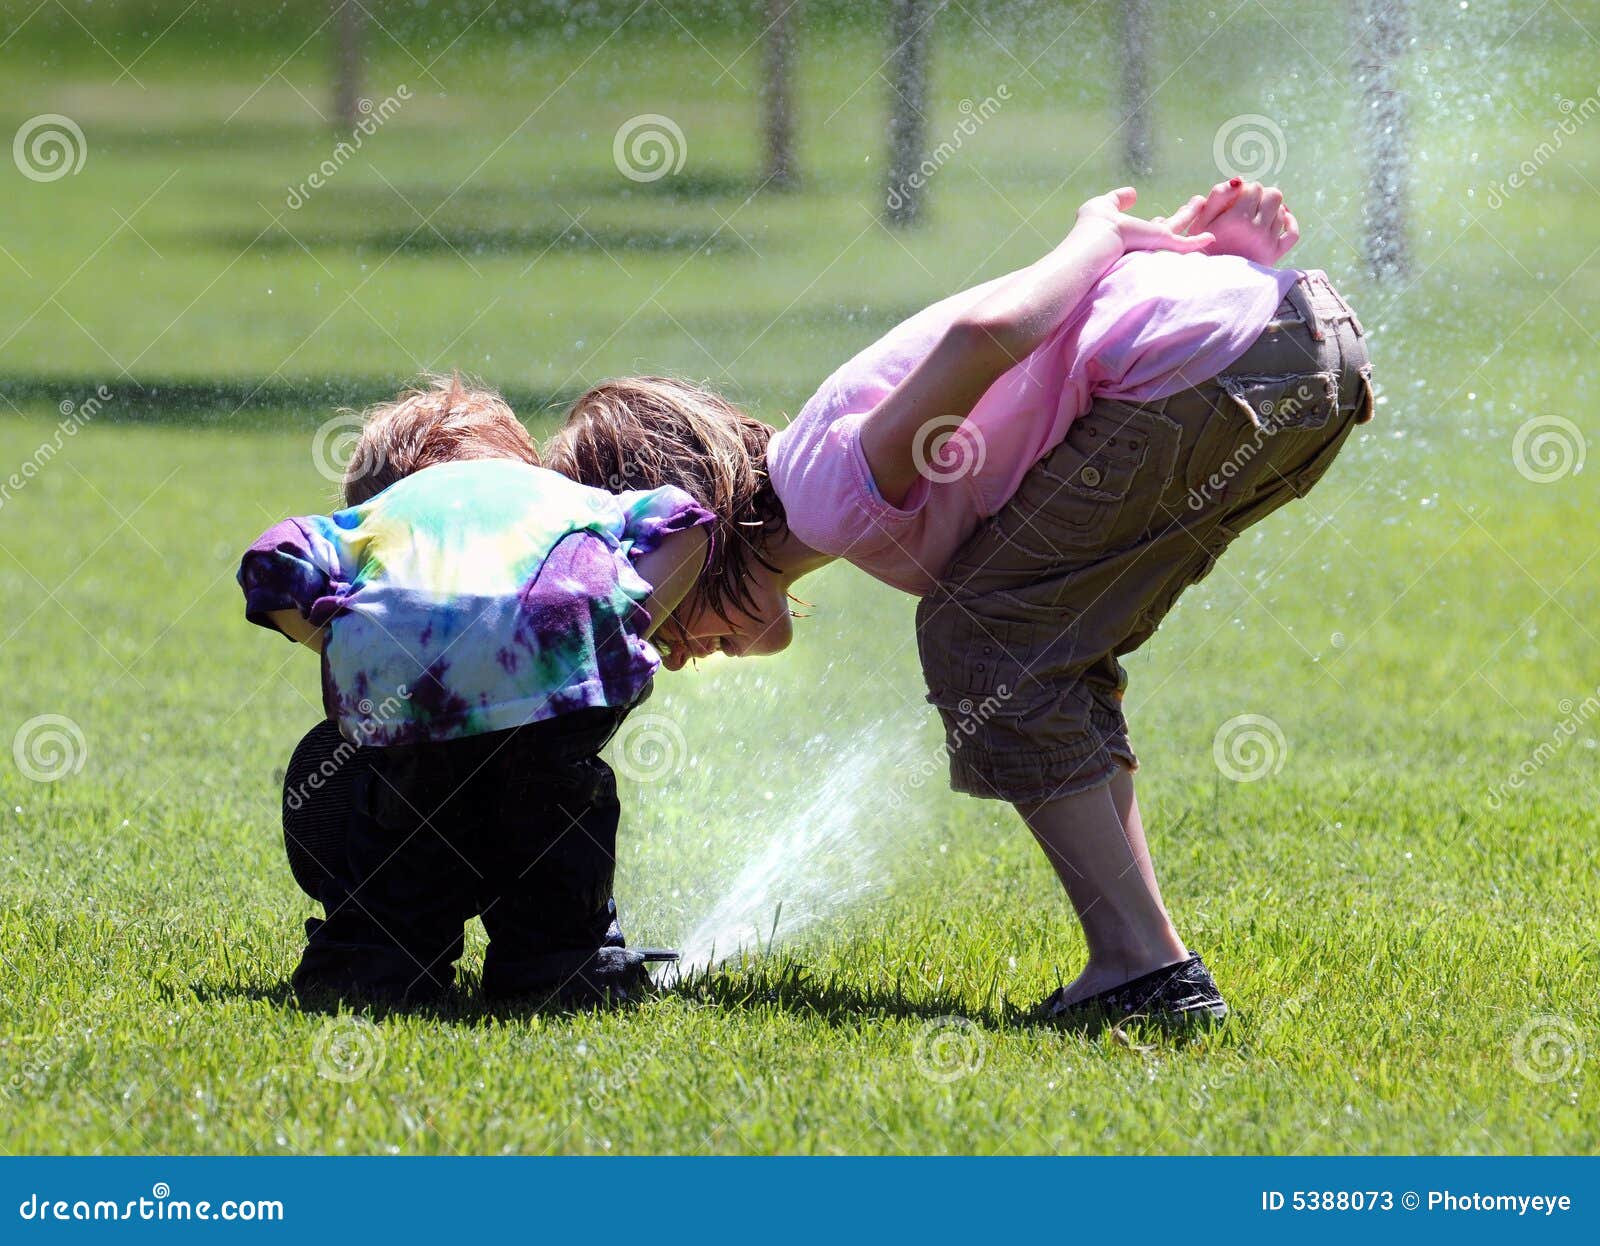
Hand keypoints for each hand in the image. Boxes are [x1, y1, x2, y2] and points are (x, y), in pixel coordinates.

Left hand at [1075, 186, 1215, 254]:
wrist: (1095, 242)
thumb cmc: (1093, 226)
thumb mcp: (1105, 205)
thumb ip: (1119, 199)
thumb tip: (1133, 193)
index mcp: (1130, 233)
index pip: (1147, 229)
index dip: (1155, 223)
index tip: (1160, 218)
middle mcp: (1144, 240)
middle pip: (1168, 227)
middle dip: (1182, 215)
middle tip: (1197, 203)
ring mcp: (1154, 242)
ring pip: (1178, 227)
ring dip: (1191, 214)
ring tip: (1202, 200)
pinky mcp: (1162, 241)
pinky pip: (1183, 243)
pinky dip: (1197, 241)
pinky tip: (1211, 237)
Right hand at [1161, 178, 1298, 264]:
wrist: (1208, 280)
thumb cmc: (1201, 247)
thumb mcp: (1200, 220)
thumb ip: (1218, 195)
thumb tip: (1240, 180)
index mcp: (1237, 219)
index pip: (1254, 187)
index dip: (1244, 191)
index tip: (1233, 203)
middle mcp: (1256, 229)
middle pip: (1273, 194)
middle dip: (1260, 197)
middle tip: (1245, 208)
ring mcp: (1268, 242)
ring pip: (1282, 210)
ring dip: (1270, 210)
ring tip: (1254, 218)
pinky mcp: (1275, 254)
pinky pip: (1293, 233)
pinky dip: (1289, 222)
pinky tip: (1280, 219)